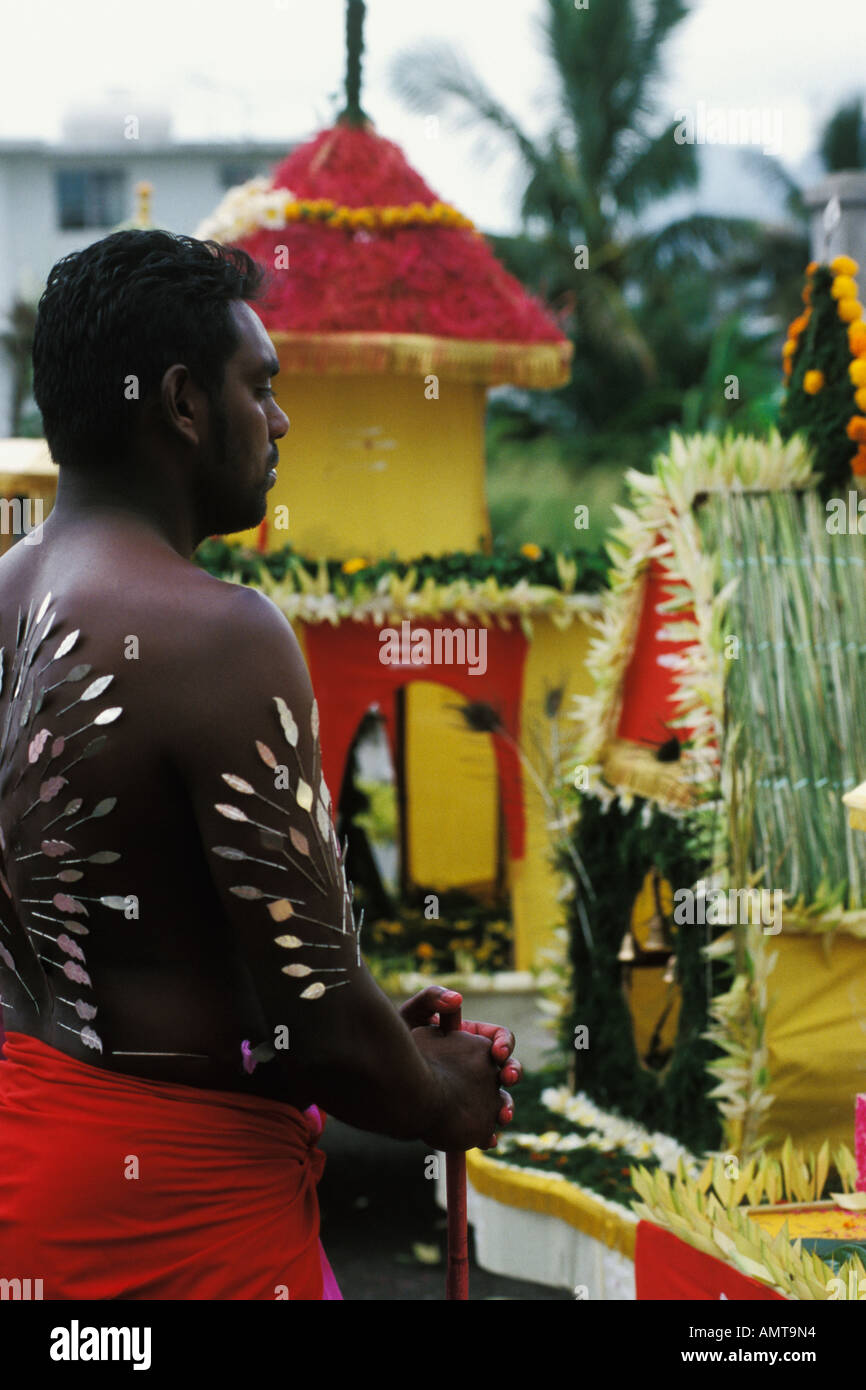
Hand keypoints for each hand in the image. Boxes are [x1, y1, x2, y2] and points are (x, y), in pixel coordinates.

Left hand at [400, 985, 521, 1139]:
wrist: (379, 1079)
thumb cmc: (397, 1043)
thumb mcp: (411, 1016)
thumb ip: (432, 998)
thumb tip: (457, 999)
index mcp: (472, 1040)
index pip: (500, 1039)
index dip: (504, 1044)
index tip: (497, 1052)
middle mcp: (477, 1066)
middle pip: (507, 1068)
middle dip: (513, 1073)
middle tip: (506, 1079)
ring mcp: (472, 1092)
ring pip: (500, 1100)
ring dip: (507, 1107)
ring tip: (503, 1116)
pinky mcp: (465, 1116)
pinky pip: (483, 1127)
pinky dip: (488, 1135)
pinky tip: (487, 1141)